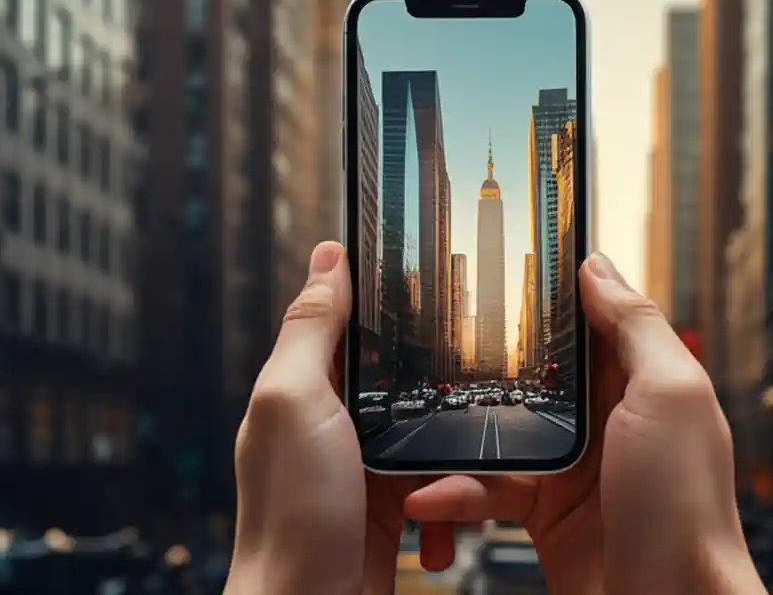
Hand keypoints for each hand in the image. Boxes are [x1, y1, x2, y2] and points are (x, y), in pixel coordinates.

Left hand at [226, 242, 421, 594]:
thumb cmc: (291, 519)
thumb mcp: (295, 403)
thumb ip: (311, 329)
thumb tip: (328, 254)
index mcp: (305, 388)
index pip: (351, 321)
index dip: (390, 293)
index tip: (439, 270)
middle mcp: (335, 424)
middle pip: (406, 374)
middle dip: (441, 380)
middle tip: (481, 367)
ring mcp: (367, 468)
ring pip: (434, 431)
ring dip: (452, 456)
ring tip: (452, 473)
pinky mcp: (396, 509)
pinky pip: (445, 486)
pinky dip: (453, 502)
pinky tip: (443, 518)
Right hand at [404, 253, 764, 594]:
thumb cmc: (685, 513)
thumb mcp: (670, 396)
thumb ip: (636, 327)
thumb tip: (597, 266)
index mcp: (642, 382)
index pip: (589, 320)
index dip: (547, 294)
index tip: (497, 267)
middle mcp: (608, 420)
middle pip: (534, 372)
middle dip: (486, 363)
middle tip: (433, 346)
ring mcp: (573, 469)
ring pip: (498, 433)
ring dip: (456, 442)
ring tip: (416, 440)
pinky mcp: (544, 515)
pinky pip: (488, 490)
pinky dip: (457, 495)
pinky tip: (430, 499)